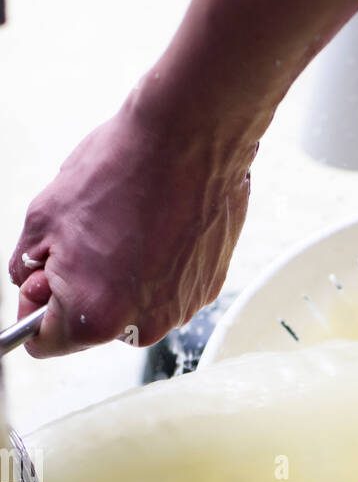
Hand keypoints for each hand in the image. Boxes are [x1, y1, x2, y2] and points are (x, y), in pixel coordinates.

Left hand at [8, 96, 254, 357]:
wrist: (188, 137)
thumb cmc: (120, 170)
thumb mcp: (43, 216)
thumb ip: (26, 266)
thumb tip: (32, 284)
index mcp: (94, 318)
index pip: (45, 344)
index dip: (34, 311)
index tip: (39, 281)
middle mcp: (143, 326)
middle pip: (92, 326)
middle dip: (81, 291)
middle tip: (86, 238)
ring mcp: (181, 309)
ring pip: (132, 308)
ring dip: (121, 277)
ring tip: (126, 225)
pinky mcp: (208, 288)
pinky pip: (167, 290)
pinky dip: (158, 266)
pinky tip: (156, 225)